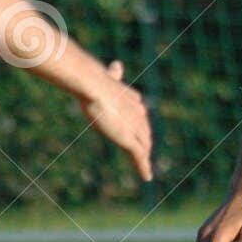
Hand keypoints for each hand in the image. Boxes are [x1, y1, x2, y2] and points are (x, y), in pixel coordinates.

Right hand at [77, 61, 153, 180]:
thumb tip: (118, 65)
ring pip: (143, 145)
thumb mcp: (105, 77)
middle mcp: (139, 114)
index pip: (140, 116)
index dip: (141, 125)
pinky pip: (140, 157)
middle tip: (146, 154)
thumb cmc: (93, 81)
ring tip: (146, 167)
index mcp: (133, 101)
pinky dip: (144, 167)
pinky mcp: (131, 139)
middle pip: (145, 132)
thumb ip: (113, 74)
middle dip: (145, 142)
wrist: (94, 86)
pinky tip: (147, 177)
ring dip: (144, 157)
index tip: (143, 132)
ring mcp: (135, 128)